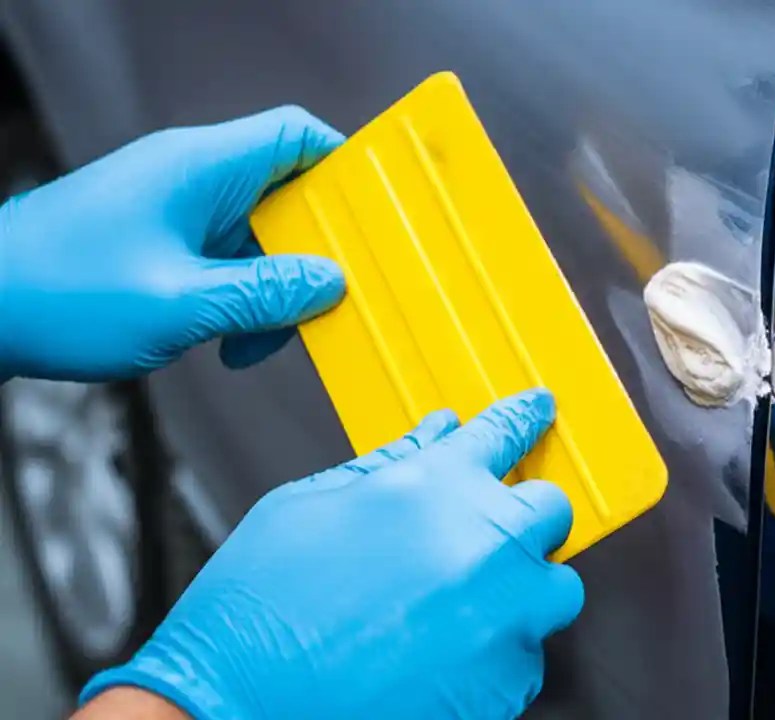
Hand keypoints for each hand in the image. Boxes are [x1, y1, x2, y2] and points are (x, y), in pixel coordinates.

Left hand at [0, 106, 346, 381]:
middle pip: (287, 196)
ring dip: (273, 291)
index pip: (296, 136)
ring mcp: (175, 209)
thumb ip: (264, 294)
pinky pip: (226, 260)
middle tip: (327, 303)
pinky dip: (240, 300)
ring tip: (254, 344)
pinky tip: (227, 344)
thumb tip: (331, 281)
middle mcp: (193, 178)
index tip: (378, 216)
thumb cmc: (61, 293)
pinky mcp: (160, 240)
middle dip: (313, 254)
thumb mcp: (180, 304)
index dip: (346, 168)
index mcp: (201, 167)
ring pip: (259, 238)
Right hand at [81, 389, 584, 719]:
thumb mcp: (308, 505)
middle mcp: (483, 546)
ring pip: (555, 590)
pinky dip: (498, 654)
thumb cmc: (256, 608)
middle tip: (483, 537)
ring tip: (460, 610)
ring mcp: (502, 618)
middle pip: (552, 509)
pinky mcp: (503, 685)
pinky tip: (440, 658)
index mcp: (433, 486)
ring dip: (522, 591)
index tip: (538, 410)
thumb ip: (389, 463)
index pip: (506, 431)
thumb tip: (438, 431)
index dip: (525, 418)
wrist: (231, 709)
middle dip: (523, 517)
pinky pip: (529, 657)